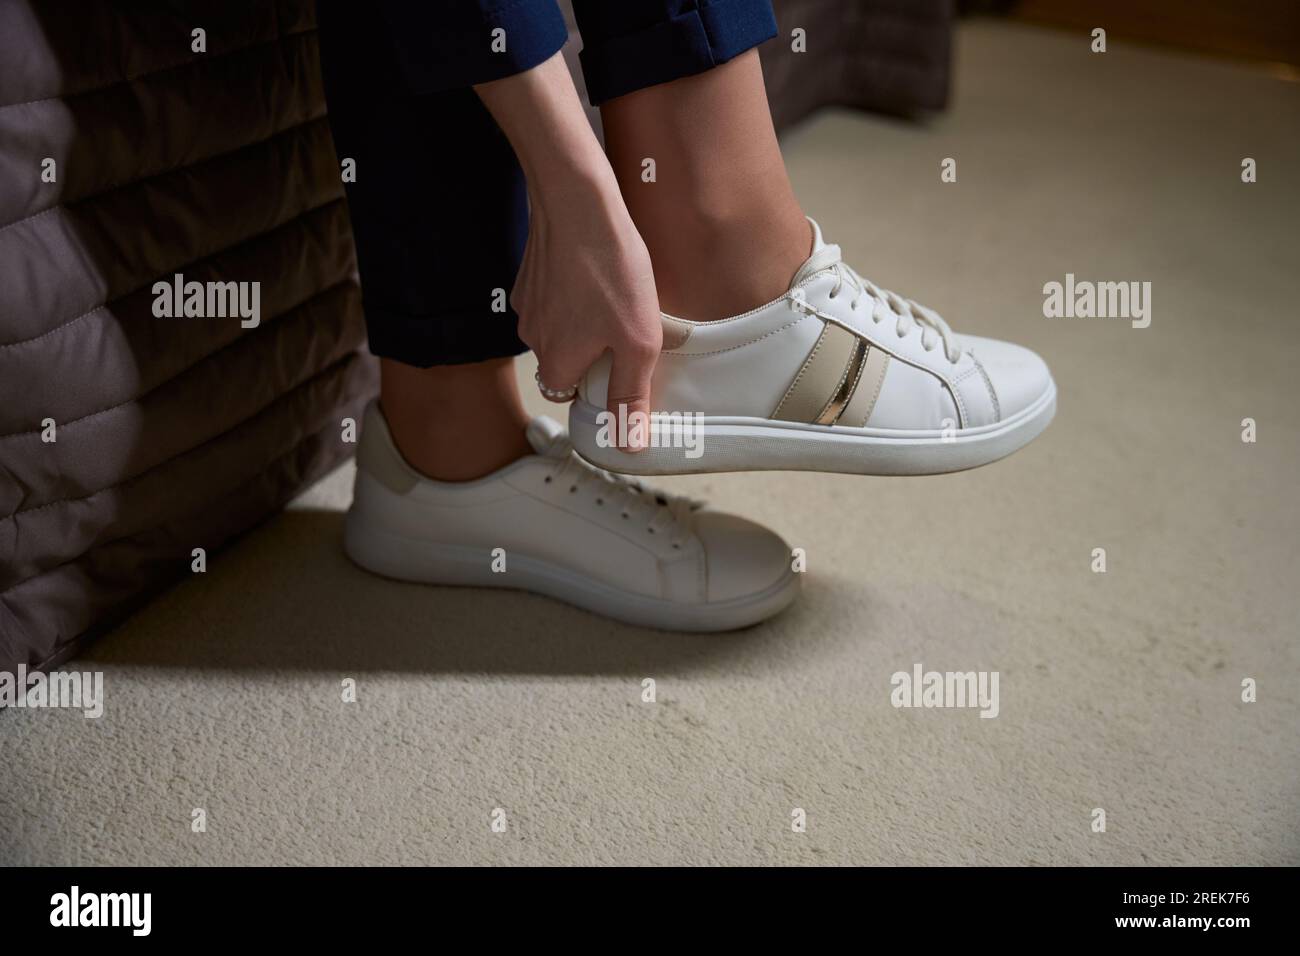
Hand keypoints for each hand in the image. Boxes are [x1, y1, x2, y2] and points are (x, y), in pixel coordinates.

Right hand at [512, 175, 660, 449]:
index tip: (622, 365)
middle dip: (591, 349)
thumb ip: (631, 396)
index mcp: (556, 364)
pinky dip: (571, 290)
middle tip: (624, 323)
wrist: (578, 202)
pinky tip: (593, 270)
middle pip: (563, 361)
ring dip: (582, 318)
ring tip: (612, 292)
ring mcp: (526, 305)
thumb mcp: (638, 343)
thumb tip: (628, 446)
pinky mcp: (528, 275)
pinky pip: (552, 296)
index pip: (571, 395)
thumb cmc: (611, 271)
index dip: (598, 384)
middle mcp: (532, 339)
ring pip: (558, 327)